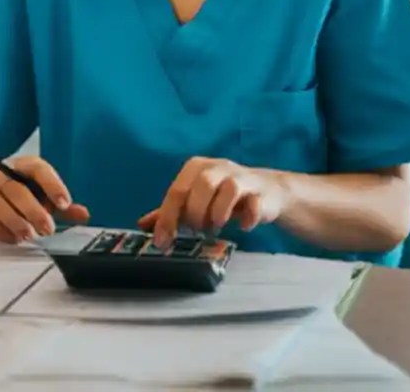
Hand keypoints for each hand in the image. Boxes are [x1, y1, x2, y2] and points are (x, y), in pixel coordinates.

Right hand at [0, 156, 89, 243]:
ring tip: (29, 235)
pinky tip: (12, 238)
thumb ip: (60, 204)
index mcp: (22, 167)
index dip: (53, 185)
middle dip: (33, 210)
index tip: (65, 204)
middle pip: (16, 188)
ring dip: (15, 220)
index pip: (38, 168)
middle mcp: (1, 175)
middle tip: (48, 229)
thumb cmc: (14, 192)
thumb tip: (84, 215)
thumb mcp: (39, 193)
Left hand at [138, 157, 286, 247]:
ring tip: (215, 228)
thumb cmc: (222, 196)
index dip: (168, 217)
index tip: (162, 241)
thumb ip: (172, 211)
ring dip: (218, 214)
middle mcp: (218, 167)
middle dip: (196, 214)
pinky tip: (243, 226)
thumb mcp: (195, 200)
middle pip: (203, 185)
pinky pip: (255, 203)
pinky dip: (247, 218)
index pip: (177, 191)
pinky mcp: (261, 192)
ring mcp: (242, 177)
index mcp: (196, 167)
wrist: (266, 191)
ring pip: (229, 189)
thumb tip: (143, 225)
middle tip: (197, 231)